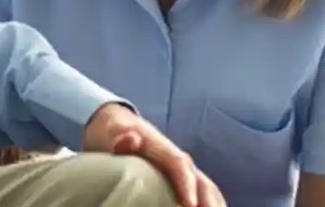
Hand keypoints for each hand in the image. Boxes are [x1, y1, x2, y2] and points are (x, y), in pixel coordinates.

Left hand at [83, 103, 224, 206]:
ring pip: (207, 188)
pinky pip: (203, 191)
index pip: (180, 165)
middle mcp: (179, 159)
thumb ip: (119, 139)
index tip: (190, 206)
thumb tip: (131, 139)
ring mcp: (183, 169)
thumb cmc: (112, 133)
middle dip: (209, 202)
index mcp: (162, 147)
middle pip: (202, 181)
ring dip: (215, 204)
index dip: (186, 185)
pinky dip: (212, 203)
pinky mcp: (182, 178)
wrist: (116, 124)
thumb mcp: (110, 134)